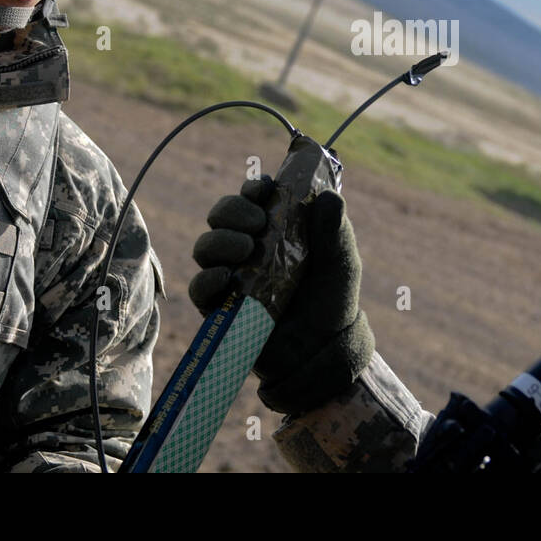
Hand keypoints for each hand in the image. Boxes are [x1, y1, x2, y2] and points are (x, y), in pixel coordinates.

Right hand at [190, 177, 374, 413]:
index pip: (252, 199)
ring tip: (245, 249)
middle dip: (232, 211)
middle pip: (222, 216)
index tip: (263, 189)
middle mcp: (248, 248)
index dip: (252, 189)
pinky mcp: (220, 307)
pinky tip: (225, 277)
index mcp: (274, 230)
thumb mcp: (340, 264)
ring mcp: (232, 277)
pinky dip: (206, 279)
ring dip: (220, 240)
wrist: (323, 351)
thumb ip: (335, 232)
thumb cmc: (332, 301)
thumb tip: (330, 196)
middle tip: (257, 223)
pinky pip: (200, 288)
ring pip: (206, 247)